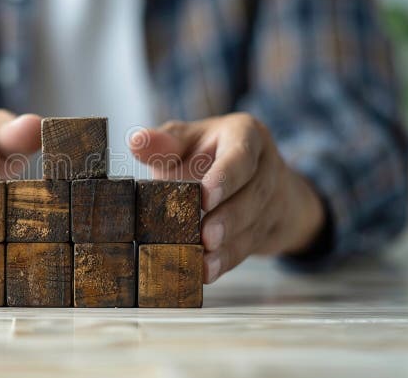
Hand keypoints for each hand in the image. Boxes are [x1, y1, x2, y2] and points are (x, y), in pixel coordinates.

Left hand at [130, 113, 324, 283]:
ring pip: (254, 225)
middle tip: (207, 237)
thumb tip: (136, 141)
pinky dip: (226, 261)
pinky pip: (248, 247)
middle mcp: (265, 166)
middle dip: (230, 218)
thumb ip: (164, 143)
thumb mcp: (188, 141)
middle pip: (253, 194)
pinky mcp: (267, 228)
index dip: (225, 177)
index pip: (241, 155)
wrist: (249, 177)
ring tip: (205, 261)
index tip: (205, 197)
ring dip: (229, 247)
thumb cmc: (207, 155)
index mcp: (245, 135)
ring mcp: (272, 200)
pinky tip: (207, 272)